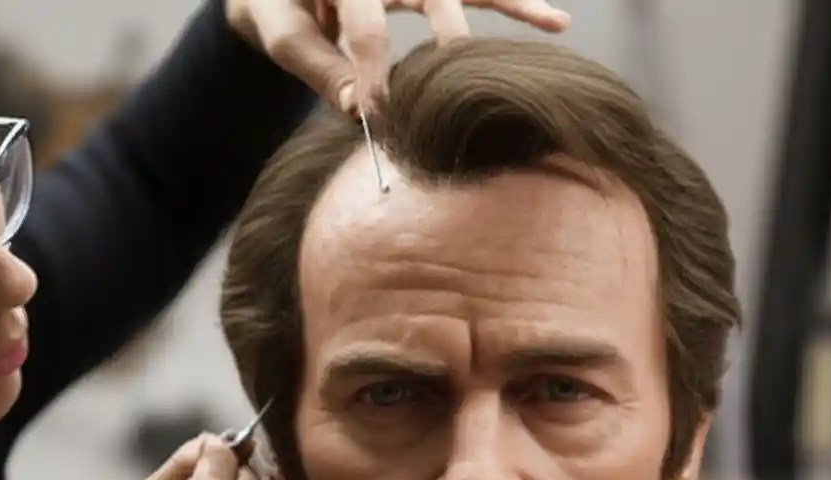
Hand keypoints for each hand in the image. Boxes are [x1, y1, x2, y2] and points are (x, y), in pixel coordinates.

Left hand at [227, 0, 571, 114]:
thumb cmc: (275, 7)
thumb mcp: (281, 35)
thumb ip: (317, 68)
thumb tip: (357, 109)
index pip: (365, 25)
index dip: (374, 74)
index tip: (380, 118)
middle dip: (444, 41)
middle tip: (453, 85)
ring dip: (503, 6)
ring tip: (553, 22)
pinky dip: (512, 2)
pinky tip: (554, 20)